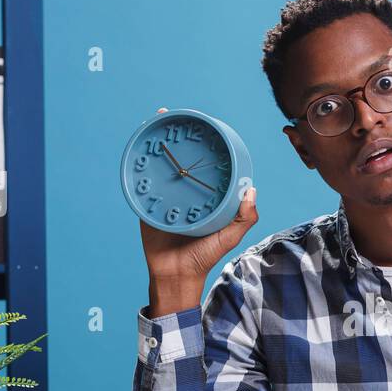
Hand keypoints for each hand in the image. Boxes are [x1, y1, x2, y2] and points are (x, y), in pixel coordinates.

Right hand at [141, 110, 258, 315]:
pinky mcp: (148, 203)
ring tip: (156, 121)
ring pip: (163, 165)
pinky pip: (143, 181)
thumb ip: (244, 218)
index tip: (206, 126)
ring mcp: (166, 196)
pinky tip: (140, 146)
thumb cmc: (204, 258)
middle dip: (179, 137)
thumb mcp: (229, 237)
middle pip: (182, 159)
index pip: (207, 166)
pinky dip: (140, 164)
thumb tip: (252, 189)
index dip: (206, 146)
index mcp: (207, 197)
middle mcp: (187, 193)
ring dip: (159, 144)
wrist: (174, 276)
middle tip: (175, 114)